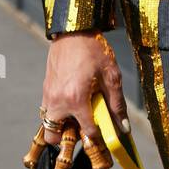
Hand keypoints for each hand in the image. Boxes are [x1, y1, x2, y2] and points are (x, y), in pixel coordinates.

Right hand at [40, 30, 128, 146]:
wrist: (74, 31)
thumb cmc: (93, 50)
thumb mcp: (111, 76)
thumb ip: (117, 104)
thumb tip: (123, 126)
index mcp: (76, 99)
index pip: (87, 132)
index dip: (98, 137)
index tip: (104, 136)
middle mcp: (58, 101)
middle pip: (55, 137)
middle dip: (69, 137)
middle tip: (84, 127)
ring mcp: (48, 96)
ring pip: (49, 124)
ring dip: (62, 126)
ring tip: (78, 114)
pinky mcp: (45, 89)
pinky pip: (47, 111)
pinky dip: (58, 113)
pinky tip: (72, 102)